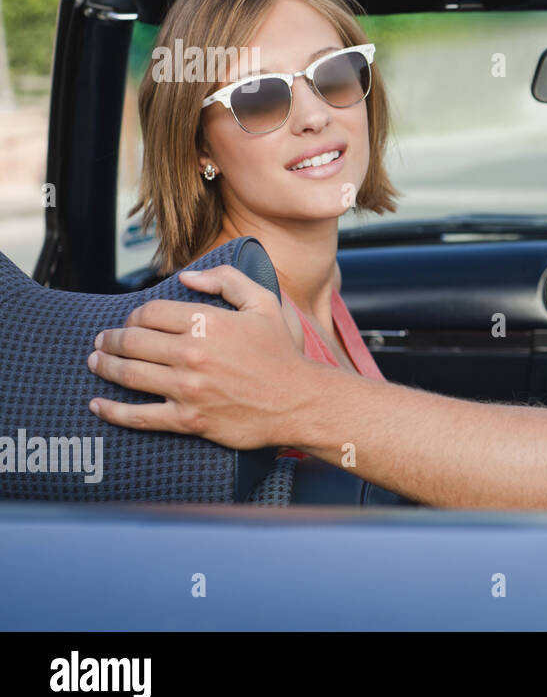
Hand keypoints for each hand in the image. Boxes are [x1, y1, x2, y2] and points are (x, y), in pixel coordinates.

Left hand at [86, 265, 312, 448]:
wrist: (299, 401)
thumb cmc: (282, 353)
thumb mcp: (264, 303)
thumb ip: (227, 280)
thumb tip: (186, 277)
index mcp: (207, 323)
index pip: (150, 313)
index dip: (135, 315)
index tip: (133, 321)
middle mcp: (193, 354)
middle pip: (132, 341)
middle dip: (110, 339)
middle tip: (102, 340)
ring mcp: (188, 388)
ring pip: (129, 374)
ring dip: (104, 366)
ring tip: (96, 362)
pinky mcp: (188, 419)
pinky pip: (139, 416)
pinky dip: (112, 411)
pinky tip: (97, 405)